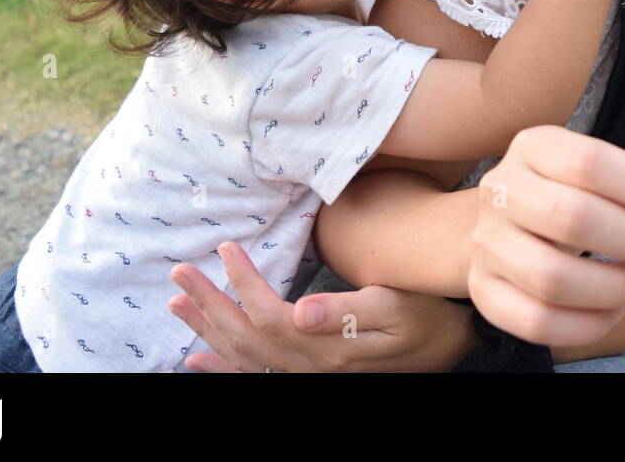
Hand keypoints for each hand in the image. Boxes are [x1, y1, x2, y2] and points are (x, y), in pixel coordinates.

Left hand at [168, 241, 477, 371]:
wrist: (449, 343)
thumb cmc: (426, 311)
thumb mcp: (397, 304)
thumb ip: (349, 310)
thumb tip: (302, 310)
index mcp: (330, 346)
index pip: (270, 316)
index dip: (243, 285)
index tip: (226, 248)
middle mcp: (312, 367)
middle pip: (247, 339)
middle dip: (209, 306)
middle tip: (176, 274)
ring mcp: (309, 375)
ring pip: (245, 358)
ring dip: (207, 331)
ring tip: (175, 305)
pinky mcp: (310, 373)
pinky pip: (258, 375)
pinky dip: (223, 368)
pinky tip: (197, 357)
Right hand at [467, 125, 624, 347]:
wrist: (504, 225)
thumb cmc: (570, 193)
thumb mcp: (601, 169)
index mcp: (532, 147)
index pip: (589, 162)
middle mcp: (501, 191)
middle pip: (571, 217)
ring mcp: (487, 243)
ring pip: (552, 278)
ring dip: (614, 287)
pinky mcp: (484, 291)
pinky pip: (536, 322)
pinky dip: (587, 325)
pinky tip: (613, 310)